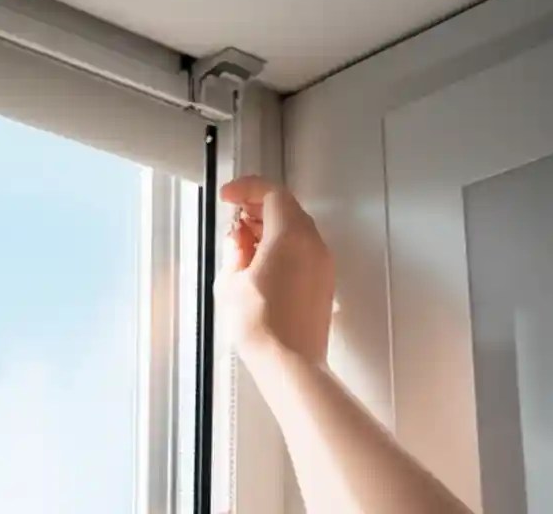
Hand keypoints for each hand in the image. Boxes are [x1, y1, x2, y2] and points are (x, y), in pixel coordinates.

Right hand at [217, 176, 334, 364]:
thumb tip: (239, 237)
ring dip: (270, 226)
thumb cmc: (260, 325)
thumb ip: (236, 249)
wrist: (290, 364)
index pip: (273, 193)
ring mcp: (322, 264)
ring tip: (243, 242)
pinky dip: (282, 245)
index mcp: (291, 236)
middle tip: (234, 216)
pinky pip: (303, 250)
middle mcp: (313, 245)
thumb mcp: (232, 281)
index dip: (248, 189)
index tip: (228, 196)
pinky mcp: (323, 283)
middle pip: (288, 208)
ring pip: (297, 229)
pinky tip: (260, 262)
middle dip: (259, 207)